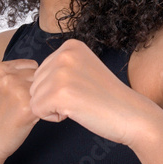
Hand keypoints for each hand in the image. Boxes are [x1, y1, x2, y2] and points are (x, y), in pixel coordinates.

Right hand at [0, 59, 40, 160]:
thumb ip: (17, 74)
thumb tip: (49, 67)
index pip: (32, 66)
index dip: (31, 82)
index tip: (17, 96)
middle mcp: (8, 76)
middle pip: (41, 76)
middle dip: (39, 90)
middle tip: (23, 106)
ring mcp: (17, 90)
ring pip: (47, 88)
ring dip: (44, 99)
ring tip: (27, 112)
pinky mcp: (28, 105)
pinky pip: (50, 102)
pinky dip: (49, 112)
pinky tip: (33, 119)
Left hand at [28, 38, 155, 146]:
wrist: (131, 114)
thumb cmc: (108, 98)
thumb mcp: (83, 68)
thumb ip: (60, 67)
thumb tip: (31, 75)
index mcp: (70, 46)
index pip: (41, 72)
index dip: (57, 87)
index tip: (82, 88)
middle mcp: (64, 54)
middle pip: (34, 84)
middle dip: (52, 97)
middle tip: (81, 98)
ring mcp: (62, 73)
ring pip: (34, 97)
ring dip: (53, 107)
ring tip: (80, 104)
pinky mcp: (59, 93)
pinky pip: (36, 110)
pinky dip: (53, 117)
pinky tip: (75, 112)